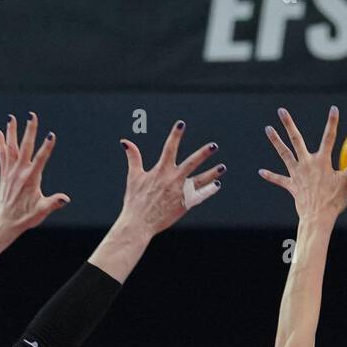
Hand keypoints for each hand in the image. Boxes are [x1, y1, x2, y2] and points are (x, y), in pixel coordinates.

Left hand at [0, 112, 69, 237]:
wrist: (6, 221)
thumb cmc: (26, 216)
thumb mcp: (42, 211)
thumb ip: (53, 203)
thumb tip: (65, 199)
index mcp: (31, 179)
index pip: (40, 160)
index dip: (46, 147)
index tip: (51, 135)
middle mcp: (19, 172)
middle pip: (25, 147)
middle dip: (29, 130)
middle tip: (32, 115)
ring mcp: (10, 171)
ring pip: (11, 147)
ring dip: (12, 132)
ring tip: (11, 117)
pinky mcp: (4, 173)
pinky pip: (2, 155)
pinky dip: (1, 143)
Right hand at [117, 120, 222, 236]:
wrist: (139, 223)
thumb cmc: (135, 201)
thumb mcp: (133, 176)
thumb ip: (133, 157)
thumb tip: (125, 141)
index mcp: (160, 170)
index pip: (169, 148)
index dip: (175, 135)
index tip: (181, 124)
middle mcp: (172, 179)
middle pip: (192, 162)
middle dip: (203, 153)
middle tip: (214, 146)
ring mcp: (180, 192)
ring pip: (200, 179)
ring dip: (212, 173)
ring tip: (222, 167)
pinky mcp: (184, 204)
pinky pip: (200, 196)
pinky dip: (208, 190)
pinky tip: (216, 184)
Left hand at [259, 106, 346, 223]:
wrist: (318, 218)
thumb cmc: (333, 201)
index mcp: (321, 161)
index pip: (329, 137)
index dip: (332, 122)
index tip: (333, 109)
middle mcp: (306, 164)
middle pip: (296, 140)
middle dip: (289, 124)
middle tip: (281, 111)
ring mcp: (297, 174)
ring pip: (284, 154)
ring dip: (275, 141)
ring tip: (268, 129)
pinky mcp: (291, 185)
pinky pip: (279, 179)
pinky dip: (271, 176)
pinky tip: (261, 171)